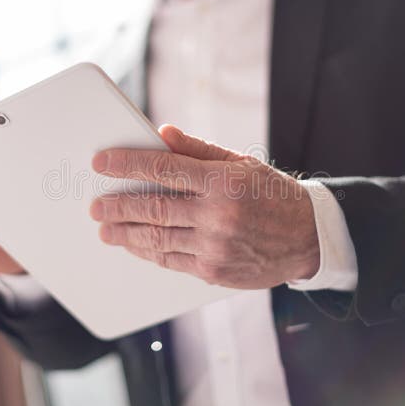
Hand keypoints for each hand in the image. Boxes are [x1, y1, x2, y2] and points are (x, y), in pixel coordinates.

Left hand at [89, 124, 320, 288]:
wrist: (308, 239)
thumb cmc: (273, 195)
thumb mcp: (241, 164)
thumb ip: (198, 150)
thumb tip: (162, 134)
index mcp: (222, 182)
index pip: (163, 169)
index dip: (127, 164)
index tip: (101, 162)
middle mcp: (217, 214)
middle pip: (153, 208)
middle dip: (117, 205)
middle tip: (96, 205)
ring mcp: (215, 246)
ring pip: (157, 238)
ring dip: (125, 233)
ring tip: (105, 228)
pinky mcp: (214, 271)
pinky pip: (171, 261)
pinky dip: (147, 252)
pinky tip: (133, 245)